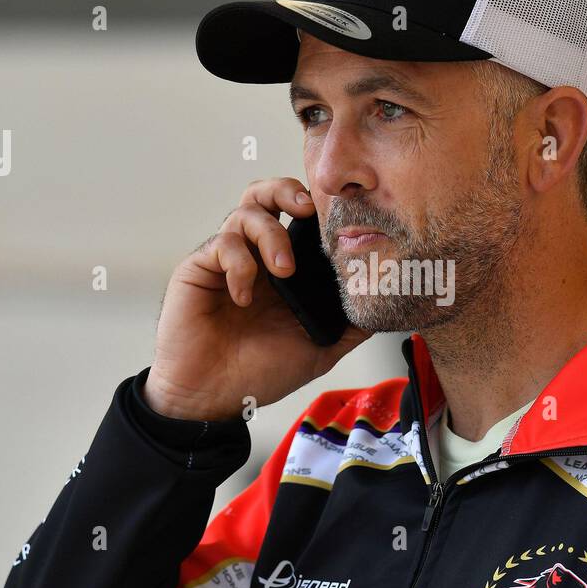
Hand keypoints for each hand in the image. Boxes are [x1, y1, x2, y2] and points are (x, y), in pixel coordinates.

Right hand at [143, 178, 370, 419]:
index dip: (316, 206)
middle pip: (266, 195)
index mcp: (282, 268)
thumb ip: (351, 326)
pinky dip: (240, 264)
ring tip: (284, 272)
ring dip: (271, 235)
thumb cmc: (259, 372)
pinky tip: (244, 297)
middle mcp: (254, 256)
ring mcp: (225, 260)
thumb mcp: (319, 348)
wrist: (213, 397)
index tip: (339, 215)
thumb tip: (387, 306)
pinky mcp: (199, 268)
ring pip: (245, 211)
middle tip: (308, 208)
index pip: (297, 217)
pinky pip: (221, 243)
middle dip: (288, 190)